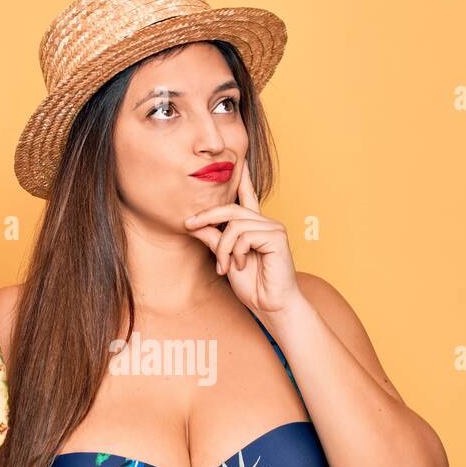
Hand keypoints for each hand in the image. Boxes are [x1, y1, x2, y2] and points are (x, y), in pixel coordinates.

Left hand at [182, 160, 301, 314]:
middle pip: (230, 209)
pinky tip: (241, 265)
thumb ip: (215, 240)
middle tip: (188, 226)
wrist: (271, 306)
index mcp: (255, 227)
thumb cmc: (253, 286)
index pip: (247, 197)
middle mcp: (265, 223)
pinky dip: (236, 252)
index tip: (238, 161)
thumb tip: (196, 224)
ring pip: (234, 224)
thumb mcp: (226, 259)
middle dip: (206, 216)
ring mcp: (273, 227)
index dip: (242, 179)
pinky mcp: (277, 236)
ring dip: (222, 247)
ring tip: (225, 266)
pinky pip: (244, 234)